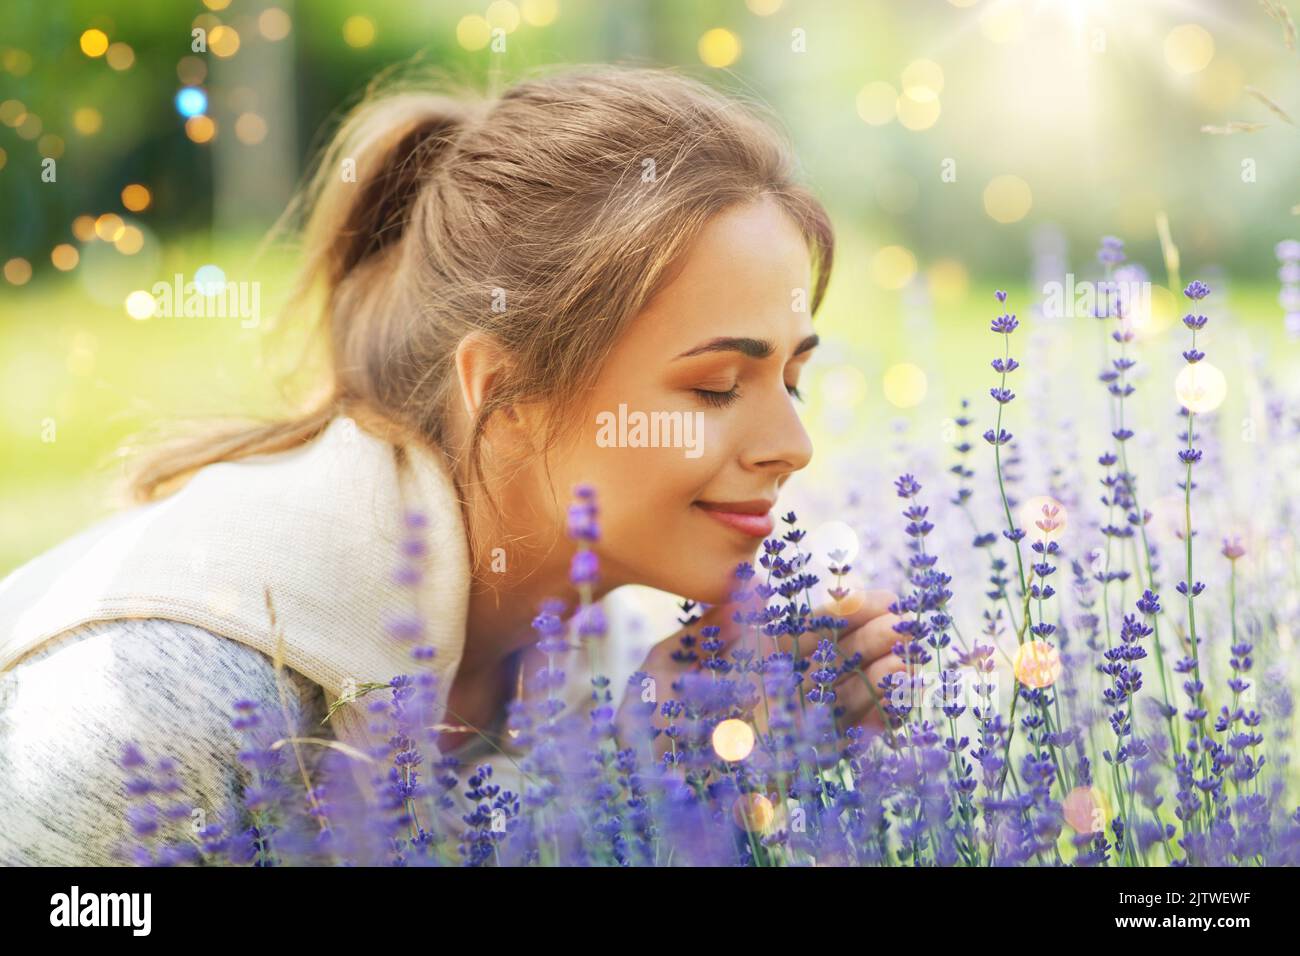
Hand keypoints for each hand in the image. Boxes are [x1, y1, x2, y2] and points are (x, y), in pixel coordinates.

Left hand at [615, 590, 905, 759]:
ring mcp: (791, 729)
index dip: (842, 613)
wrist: (637, 784)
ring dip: (879, 680)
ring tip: (904, 664)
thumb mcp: (666, 665)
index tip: (875, 596)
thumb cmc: (644, 720)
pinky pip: (843, 744)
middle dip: (872, 641)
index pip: (806, 631)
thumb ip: (711, 628)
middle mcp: (778, 692)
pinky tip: (894, 702)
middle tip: (905, 625)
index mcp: (750, 660)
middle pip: (836, 661)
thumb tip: (750, 583)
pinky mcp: (796, 768)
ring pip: (847, 699)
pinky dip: (872, 724)